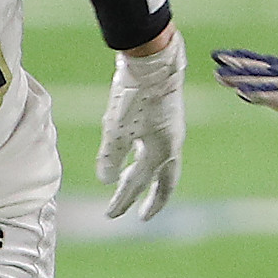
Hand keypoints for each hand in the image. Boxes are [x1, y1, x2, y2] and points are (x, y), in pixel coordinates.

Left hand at [99, 30, 186, 219]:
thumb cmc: (135, 96)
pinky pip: (159, 147)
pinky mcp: (168, 117)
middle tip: (143, 215)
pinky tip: (137, 150)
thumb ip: (112, 157)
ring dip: (149, 177)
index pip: (138, 184)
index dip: (122, 201)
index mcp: (161, 152)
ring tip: (134, 182)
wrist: (155, 61)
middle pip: (165, 182)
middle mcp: (171, 145)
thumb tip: (106, 181)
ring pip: (162, 164)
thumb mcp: (117, 128)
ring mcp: (172, 131)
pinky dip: (148, 157)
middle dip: (154, 200)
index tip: (110, 215)